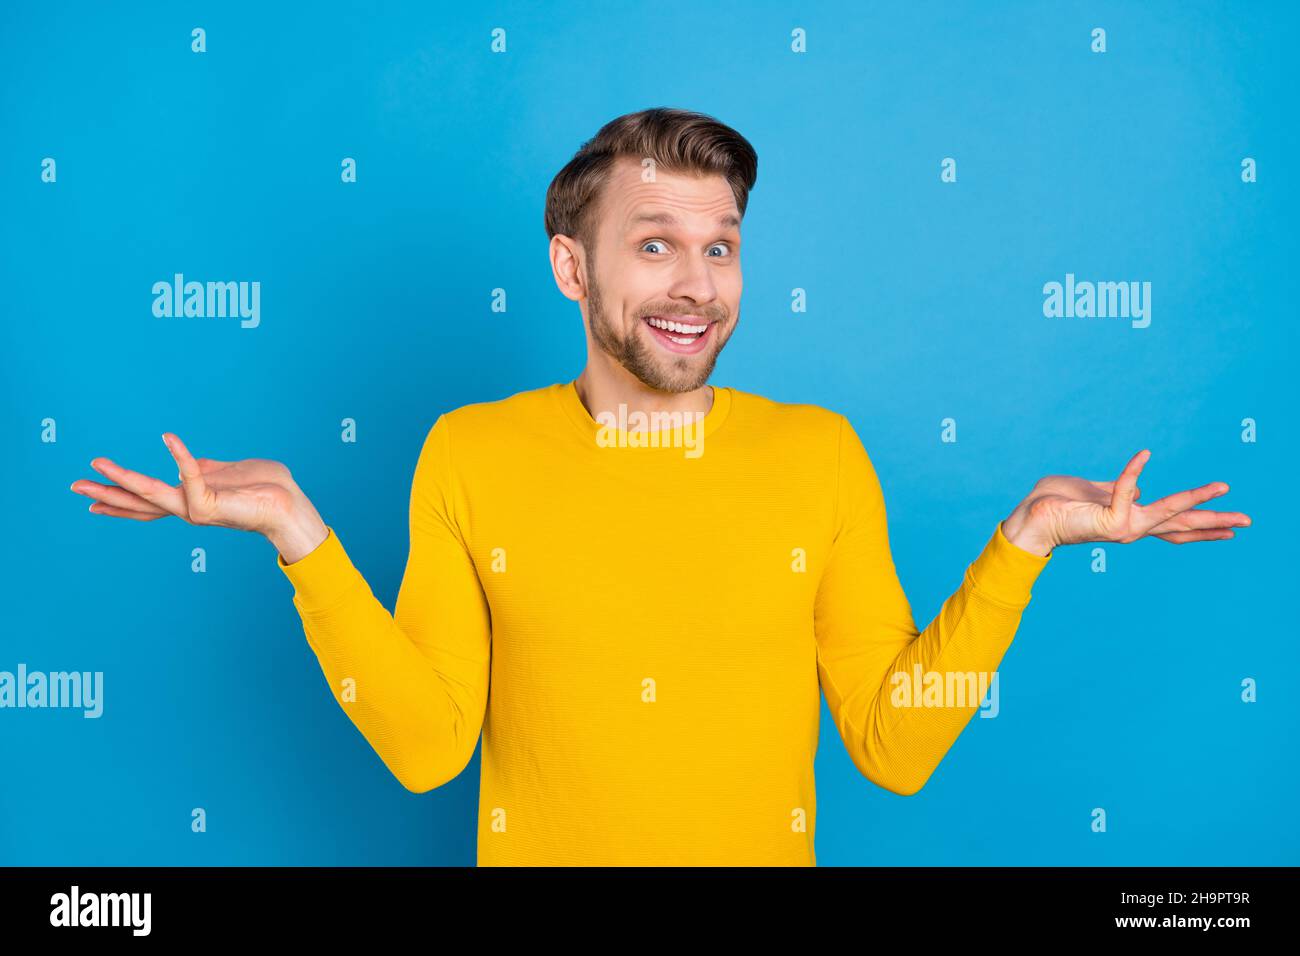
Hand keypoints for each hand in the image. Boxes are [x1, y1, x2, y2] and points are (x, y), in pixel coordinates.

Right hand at [70, 433, 328, 561]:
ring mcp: (198, 510)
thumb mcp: (228, 472)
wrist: (291, 505)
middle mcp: (189, 509)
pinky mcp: (211, 506)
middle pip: (139, 503)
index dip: (120, 498)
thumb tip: (188, 459)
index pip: (147, 502)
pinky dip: (180, 456)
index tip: (92, 499)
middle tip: (74, 486)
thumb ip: (205, 467)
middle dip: (107, 494)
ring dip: (123, 478)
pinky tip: (168, 437)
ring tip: (98, 464)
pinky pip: (190, 475)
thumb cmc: (267, 488)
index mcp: (191, 500)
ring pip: (151, 494)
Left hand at [1002, 449, 1251, 555]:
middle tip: (1248, 521)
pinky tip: (1145, 454)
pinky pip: (1126, 490)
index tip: (1230, 530)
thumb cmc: (1055, 503)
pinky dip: (1133, 471)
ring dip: (1194, 498)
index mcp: (1129, 520)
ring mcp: (1120, 527)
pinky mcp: (1107, 520)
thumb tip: (1139, 487)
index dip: (1201, 527)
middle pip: (1181, 527)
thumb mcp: (1094, 490)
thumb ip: (1117, 488)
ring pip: (1167, 512)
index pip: (1173, 525)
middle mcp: (1130, 528)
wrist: (1029, 517)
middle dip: (1214, 523)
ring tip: (1221, 486)